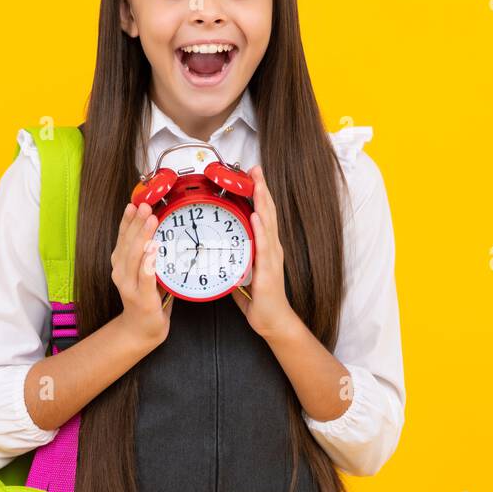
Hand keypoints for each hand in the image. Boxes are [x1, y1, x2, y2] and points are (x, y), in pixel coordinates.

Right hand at [111, 200, 173, 347]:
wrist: (141, 329)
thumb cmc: (145, 297)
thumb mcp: (144, 271)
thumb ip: (148, 253)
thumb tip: (163, 228)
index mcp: (120, 264)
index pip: (122, 237)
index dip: (127, 220)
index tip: (134, 203)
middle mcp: (120, 272)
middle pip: (127, 243)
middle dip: (136, 223)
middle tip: (145, 207)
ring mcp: (129, 285)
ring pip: (134, 256)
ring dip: (143, 237)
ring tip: (151, 220)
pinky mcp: (141, 297)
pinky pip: (145, 277)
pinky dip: (148, 262)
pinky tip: (154, 249)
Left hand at [231, 165, 300, 342]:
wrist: (272, 321)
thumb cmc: (261, 301)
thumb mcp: (244, 275)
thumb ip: (235, 263)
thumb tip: (220, 256)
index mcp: (265, 247)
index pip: (262, 215)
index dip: (259, 194)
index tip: (253, 176)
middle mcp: (271, 248)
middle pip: (267, 212)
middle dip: (261, 189)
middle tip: (255, 169)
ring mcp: (271, 258)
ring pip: (267, 223)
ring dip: (262, 202)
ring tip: (257, 184)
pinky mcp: (268, 270)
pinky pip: (263, 246)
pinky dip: (260, 229)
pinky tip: (256, 216)